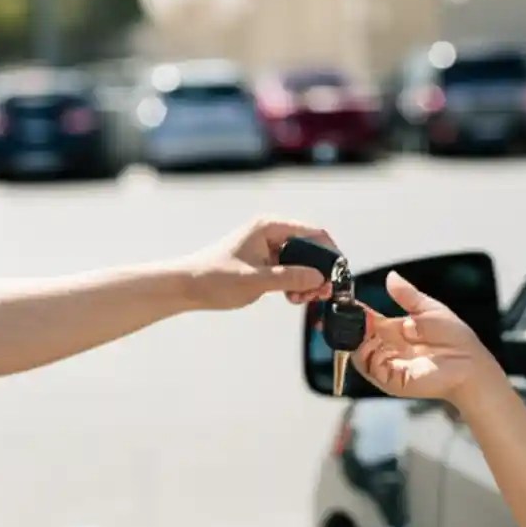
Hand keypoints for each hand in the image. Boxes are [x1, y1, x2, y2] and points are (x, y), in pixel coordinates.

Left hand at [181, 217, 337, 310]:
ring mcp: (267, 247)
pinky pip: (289, 269)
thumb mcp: (256, 280)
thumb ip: (289, 278)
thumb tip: (319, 278)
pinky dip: (295, 283)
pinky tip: (292, 298)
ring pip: (301, 261)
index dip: (330, 254)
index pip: (314, 233)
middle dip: (319, 271)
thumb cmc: (215, 278)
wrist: (187, 286)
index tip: (338, 276)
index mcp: (269, 227)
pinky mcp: (263, 262)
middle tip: (320, 294)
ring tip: (302, 298)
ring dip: (307, 280)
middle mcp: (271, 233)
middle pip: (310, 248)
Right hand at [354, 271, 498, 401]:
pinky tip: (371, 342)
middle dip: (352, 325)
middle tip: (349, 314)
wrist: (468, 364)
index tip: (348, 302)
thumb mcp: (429, 309)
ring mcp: (388, 364)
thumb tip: (391, 275)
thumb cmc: (455, 339)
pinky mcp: (390, 379)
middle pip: (360, 336)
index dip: (357, 312)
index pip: (369, 320)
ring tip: (361, 327)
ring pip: (360, 352)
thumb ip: (407, 295)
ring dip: (357, 339)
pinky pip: (369, 368)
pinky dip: (365, 355)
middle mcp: (389, 347)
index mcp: (396, 330)